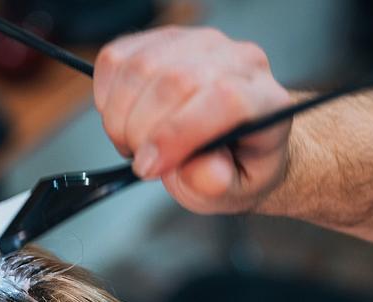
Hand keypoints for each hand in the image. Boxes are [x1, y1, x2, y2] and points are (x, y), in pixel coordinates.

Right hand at [94, 27, 293, 214]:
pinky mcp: (162, 39)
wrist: (230, 145)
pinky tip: (124, 118)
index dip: (179, 134)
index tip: (150, 166)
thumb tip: (206, 173)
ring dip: (121, 116)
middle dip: (142, 131)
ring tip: (134, 143)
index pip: (225, 99)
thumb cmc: (234, 166)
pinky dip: (107, 97)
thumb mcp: (233, 192)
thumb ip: (217, 184)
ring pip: (141, 68)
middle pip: (176, 82)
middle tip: (143, 163)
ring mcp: (198, 43)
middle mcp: (235, 61)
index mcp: (265, 100)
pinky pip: (117, 59)